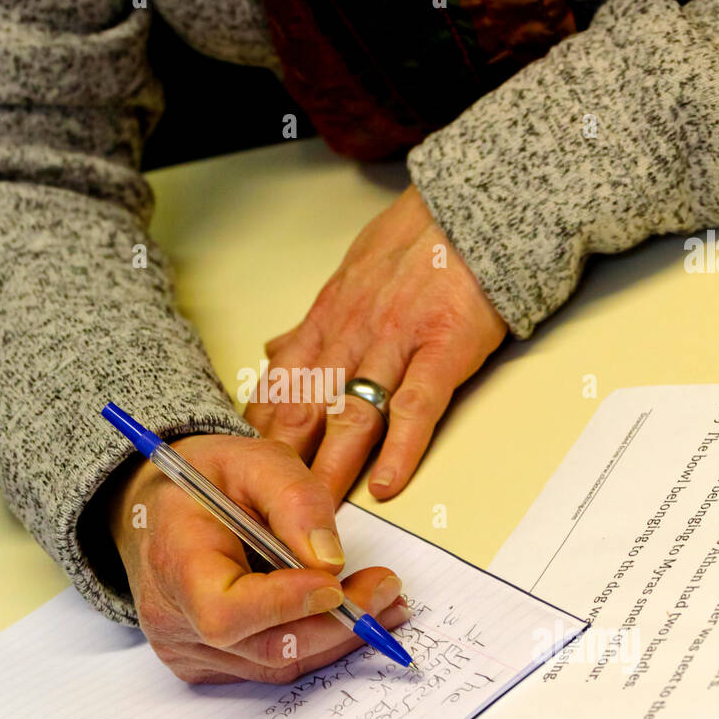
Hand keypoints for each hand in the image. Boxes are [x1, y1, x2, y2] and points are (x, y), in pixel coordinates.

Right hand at [107, 434, 409, 683]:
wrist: (168, 507)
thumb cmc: (210, 481)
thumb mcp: (255, 460)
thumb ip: (295, 500)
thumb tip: (330, 561)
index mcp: (174, 559)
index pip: (224, 610)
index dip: (284, 605)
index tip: (335, 584)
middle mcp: (173, 617)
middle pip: (262, 647)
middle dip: (334, 624)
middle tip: (386, 591)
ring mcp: (187, 648)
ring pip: (275, 663)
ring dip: (336, 637)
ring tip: (382, 602)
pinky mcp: (207, 664)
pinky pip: (270, 666)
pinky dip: (315, 644)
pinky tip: (346, 616)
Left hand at [245, 185, 506, 503]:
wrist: (476, 207)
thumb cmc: (419, 241)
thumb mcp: (350, 275)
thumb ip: (312, 325)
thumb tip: (274, 353)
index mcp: (329, 320)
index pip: (282, 385)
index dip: (260, 431)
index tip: (243, 468)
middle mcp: (353, 334)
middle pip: (307, 408)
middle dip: (284, 463)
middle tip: (267, 508)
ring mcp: (396, 342)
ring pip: (352, 415)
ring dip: (331, 468)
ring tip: (316, 512)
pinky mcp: (442, 348)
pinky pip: (415, 406)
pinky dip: (400, 448)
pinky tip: (387, 483)